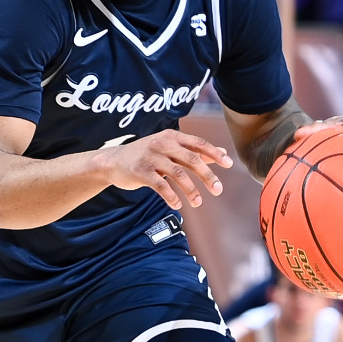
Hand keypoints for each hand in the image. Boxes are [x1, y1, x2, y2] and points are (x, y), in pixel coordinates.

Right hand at [97, 129, 229, 209]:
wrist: (113, 161)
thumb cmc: (146, 155)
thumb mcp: (169, 148)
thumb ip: (194, 150)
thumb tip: (221, 152)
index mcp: (172, 137)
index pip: (198, 143)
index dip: (214, 154)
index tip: (229, 165)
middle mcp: (162, 144)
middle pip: (191, 159)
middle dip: (207, 176)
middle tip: (218, 190)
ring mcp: (151, 158)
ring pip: (177, 174)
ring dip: (190, 190)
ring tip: (198, 203)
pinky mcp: (141, 172)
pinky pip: (160, 186)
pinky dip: (171, 196)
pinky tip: (178, 205)